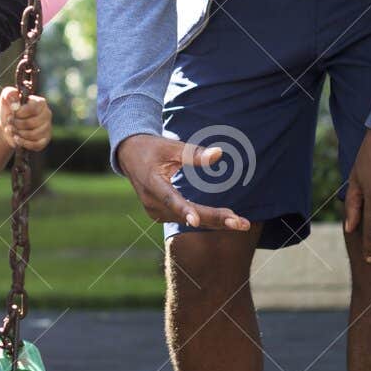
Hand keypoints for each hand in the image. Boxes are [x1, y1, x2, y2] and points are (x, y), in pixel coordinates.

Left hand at [0, 88, 50, 151]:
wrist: (7, 127)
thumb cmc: (9, 111)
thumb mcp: (6, 100)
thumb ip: (9, 93)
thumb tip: (14, 95)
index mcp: (40, 102)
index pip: (33, 109)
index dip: (20, 113)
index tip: (11, 114)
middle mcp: (47, 114)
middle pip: (32, 123)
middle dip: (17, 124)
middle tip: (9, 123)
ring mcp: (47, 128)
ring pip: (33, 134)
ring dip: (19, 134)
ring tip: (12, 130)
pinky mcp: (45, 140)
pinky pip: (36, 144)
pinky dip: (24, 143)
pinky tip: (17, 139)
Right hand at [115, 133, 251, 230]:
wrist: (129, 156)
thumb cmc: (151, 148)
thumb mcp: (170, 146)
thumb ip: (193, 153)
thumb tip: (219, 154)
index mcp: (151, 183)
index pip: (169, 198)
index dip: (184, 209)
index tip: (195, 221)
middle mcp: (151, 202)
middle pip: (186, 215)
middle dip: (215, 219)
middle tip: (241, 223)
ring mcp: (154, 211)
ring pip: (188, 221)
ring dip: (214, 222)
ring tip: (241, 223)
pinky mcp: (159, 214)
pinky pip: (184, 220)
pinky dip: (204, 220)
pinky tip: (225, 220)